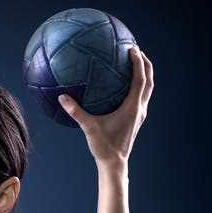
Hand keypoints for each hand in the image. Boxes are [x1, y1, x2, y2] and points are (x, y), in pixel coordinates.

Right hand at [58, 46, 153, 164]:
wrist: (115, 164)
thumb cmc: (103, 147)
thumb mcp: (89, 128)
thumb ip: (76, 112)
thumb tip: (62, 97)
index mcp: (133, 108)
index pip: (140, 79)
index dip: (138, 62)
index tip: (132, 48)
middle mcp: (140, 109)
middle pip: (149, 81)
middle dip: (145, 64)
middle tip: (136, 50)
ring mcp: (140, 115)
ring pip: (148, 89)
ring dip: (144, 74)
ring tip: (135, 63)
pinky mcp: (136, 119)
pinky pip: (140, 97)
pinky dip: (137, 86)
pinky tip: (124, 85)